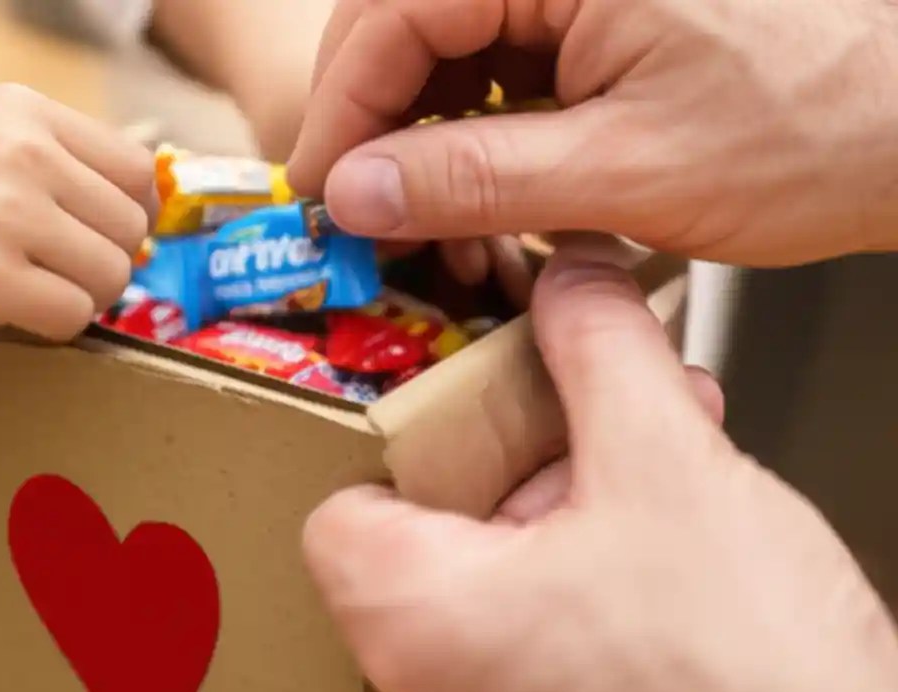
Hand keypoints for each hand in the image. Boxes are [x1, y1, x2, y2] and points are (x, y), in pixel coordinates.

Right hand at [0, 83, 151, 340]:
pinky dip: (53, 329)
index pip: (136, 167)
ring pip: (113, 273)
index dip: (122, 214)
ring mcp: (7, 212)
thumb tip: (120, 208)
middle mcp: (23, 151)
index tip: (90, 238)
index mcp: (19, 111)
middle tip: (55, 277)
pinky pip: (73, 316)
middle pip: (131, 224)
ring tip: (29, 295)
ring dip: (82, 298)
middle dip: (103, 260)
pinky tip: (8, 316)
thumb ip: (34, 158)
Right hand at [287, 0, 897, 265]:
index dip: (338, 113)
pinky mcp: (593, 6)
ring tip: (427, 225)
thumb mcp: (625, 171)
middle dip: (372, 124)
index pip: (390, 14)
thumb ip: (470, 179)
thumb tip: (357, 191)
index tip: (317, 195)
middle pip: (402, 20)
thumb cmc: (819, 126)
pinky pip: (496, 54)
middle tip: (361, 216)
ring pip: (442, 42)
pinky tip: (476, 190)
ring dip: (419, 135)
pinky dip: (471, 126)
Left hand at [302, 248, 897, 691]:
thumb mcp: (667, 467)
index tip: (448, 387)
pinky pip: (546, 605)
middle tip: (566, 393)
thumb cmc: (747, 688)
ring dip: (573, 481)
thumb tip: (571, 282)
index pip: (338, 503)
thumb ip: (601, 351)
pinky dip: (593, 543)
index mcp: (420, 616)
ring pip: (500, 557)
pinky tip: (672, 501)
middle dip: (518, 437)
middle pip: (432, 517)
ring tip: (648, 433)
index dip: (393, 432)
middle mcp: (436, 675)